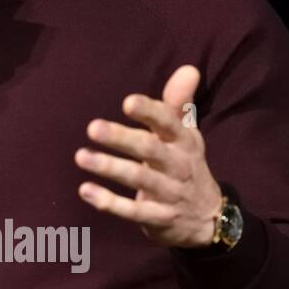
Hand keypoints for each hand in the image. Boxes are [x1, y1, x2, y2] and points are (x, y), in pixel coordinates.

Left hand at [74, 65, 223, 248]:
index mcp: (184, 141)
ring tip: (80, 156)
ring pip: (139, 179)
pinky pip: (133, 211)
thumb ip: (179, 103)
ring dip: (109, 168)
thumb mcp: (187, 135)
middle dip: (122, 138)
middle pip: (150, 150)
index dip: (151, 112)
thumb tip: (188, 68)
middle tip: (92, 128)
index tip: (128, 102)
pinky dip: (109, 203)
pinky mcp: (158, 218)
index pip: (169, 123)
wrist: (208, 219)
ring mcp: (169, 193)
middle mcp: (178, 165)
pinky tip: (85, 190)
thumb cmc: (186, 165)